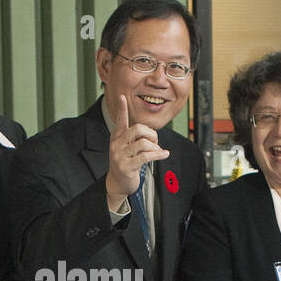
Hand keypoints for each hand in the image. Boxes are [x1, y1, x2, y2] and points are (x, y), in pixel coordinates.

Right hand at [105, 94, 169, 210]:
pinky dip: (158, 154)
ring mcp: (120, 156)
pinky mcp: (126, 167)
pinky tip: (164, 154)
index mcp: (117, 138)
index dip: (122, 109)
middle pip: (137, 129)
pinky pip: (146, 156)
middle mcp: (116, 145)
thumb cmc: (126, 164)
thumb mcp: (127, 148)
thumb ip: (135, 139)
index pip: (120, 121)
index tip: (122, 96)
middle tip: (156, 141)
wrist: (117, 184)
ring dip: (155, 147)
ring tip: (157, 151)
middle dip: (151, 133)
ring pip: (143, 143)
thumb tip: (151, 133)